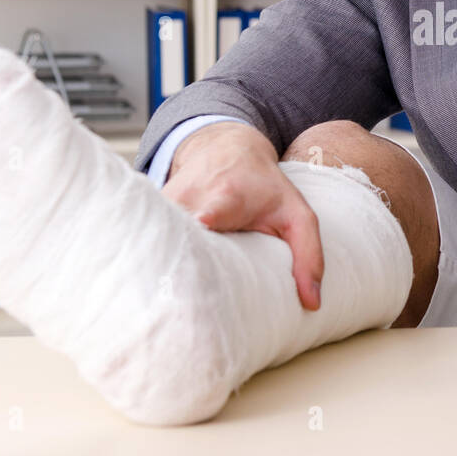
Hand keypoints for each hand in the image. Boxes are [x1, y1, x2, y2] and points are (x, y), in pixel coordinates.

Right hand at [162, 121, 323, 310]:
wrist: (228, 147)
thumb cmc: (266, 187)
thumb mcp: (298, 215)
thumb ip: (309, 256)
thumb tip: (312, 303)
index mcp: (227, 198)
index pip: (205, 218)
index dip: (196, 236)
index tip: (192, 257)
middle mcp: (190, 197)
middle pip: (172, 237)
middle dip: (171, 270)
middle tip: (174, 308)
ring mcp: (165, 200)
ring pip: (154, 238)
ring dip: (159, 267)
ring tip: (162, 300)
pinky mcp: (150, 206)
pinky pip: (145, 234)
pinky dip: (151, 255)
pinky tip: (155, 279)